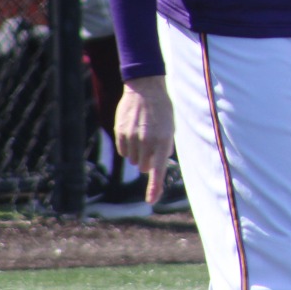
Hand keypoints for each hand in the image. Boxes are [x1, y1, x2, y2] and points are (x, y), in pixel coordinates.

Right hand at [114, 74, 175, 204]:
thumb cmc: (162, 109)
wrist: (145, 88)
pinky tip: (132, 132)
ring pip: (132, 160)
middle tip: (151, 144)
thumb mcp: (170, 128)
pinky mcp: (120, 133)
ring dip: (137, 153)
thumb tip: (155, 166)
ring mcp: (132, 138)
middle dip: (147, 161)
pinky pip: (123, 151)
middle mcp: (146, 142)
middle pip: (143, 167)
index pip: (157, 171)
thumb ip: (164, 148)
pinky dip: (128, 147)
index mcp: (162, 141)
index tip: (151, 201)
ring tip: (143, 134)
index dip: (154, 188)